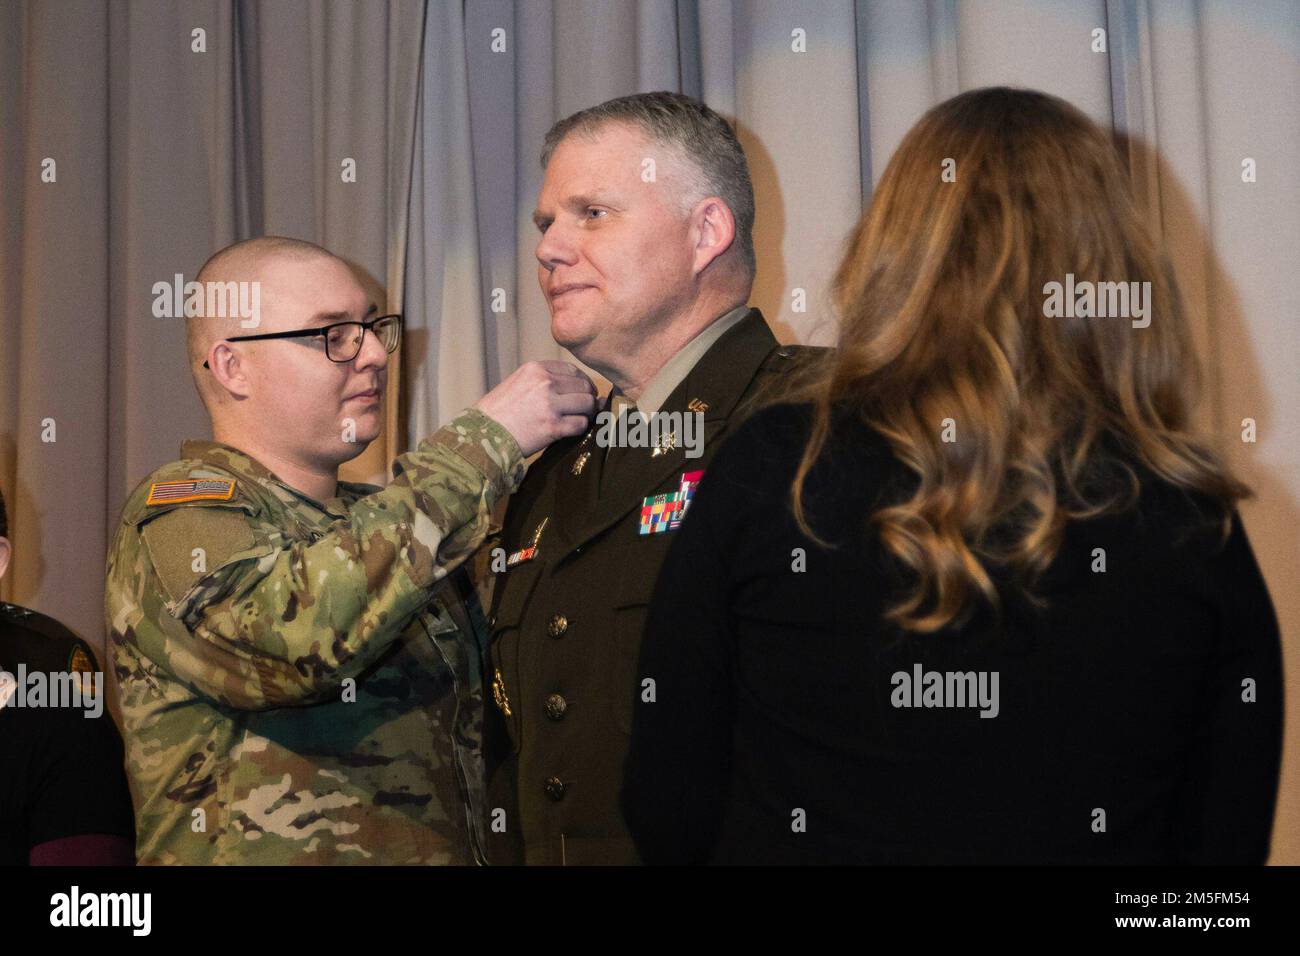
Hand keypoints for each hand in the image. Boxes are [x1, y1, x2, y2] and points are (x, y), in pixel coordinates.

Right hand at [474, 360, 596, 456]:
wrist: (482, 435)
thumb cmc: (498, 412)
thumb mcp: (517, 383)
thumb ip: (544, 381)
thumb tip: (578, 387)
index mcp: (535, 369)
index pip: (573, 370)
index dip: (582, 382)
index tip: (582, 392)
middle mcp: (545, 382)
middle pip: (584, 387)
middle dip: (587, 398)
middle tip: (584, 409)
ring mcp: (550, 404)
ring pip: (587, 404)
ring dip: (587, 413)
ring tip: (578, 419)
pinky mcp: (553, 426)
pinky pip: (580, 424)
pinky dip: (580, 428)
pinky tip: (570, 431)